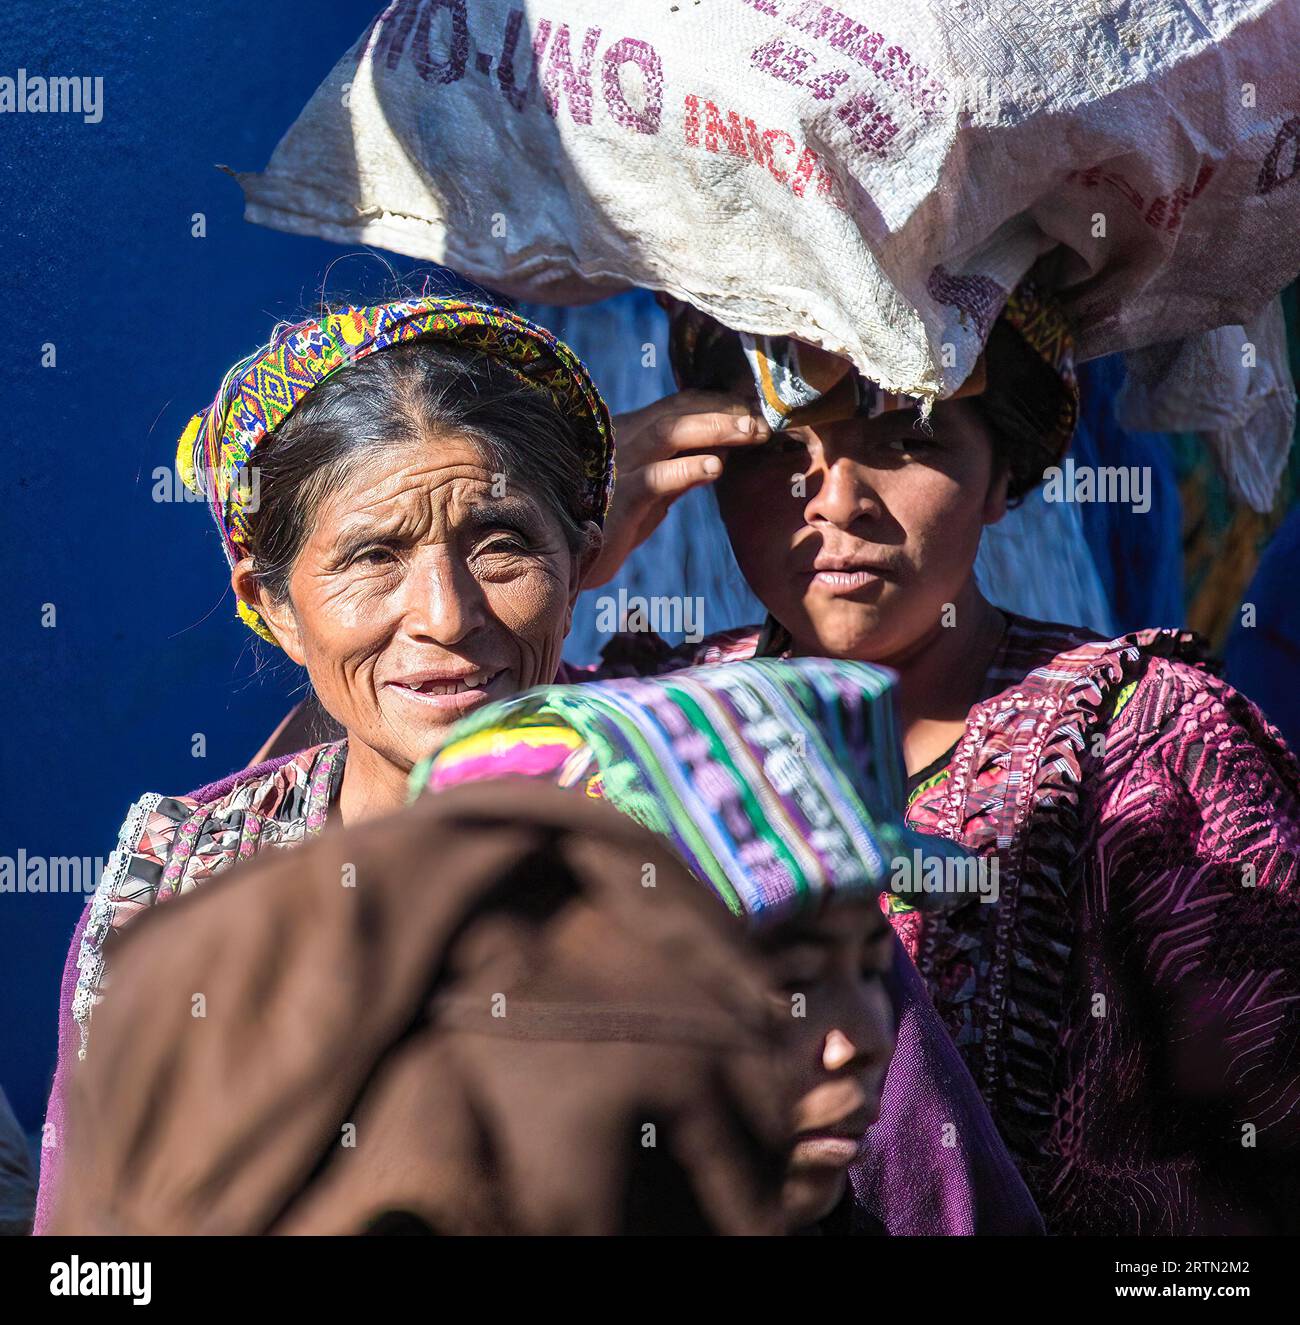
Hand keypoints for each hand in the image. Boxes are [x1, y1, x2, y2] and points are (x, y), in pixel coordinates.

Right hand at [583, 390, 769, 587]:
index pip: (679, 405)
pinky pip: (655, 478)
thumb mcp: (649, 492)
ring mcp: (619, 466)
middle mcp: (623, 440)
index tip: (755, 410)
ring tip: (751, 432)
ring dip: (714, 428)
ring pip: (669, 433)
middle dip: (724, 411)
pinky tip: (715, 468)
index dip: (719, 403)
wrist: (563, 556)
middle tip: (763, 421)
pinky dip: (687, 469)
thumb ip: (680, 470)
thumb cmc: (608, 522)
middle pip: (678, 411)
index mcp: (630, 434)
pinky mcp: (618, 498)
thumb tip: (722, 453)